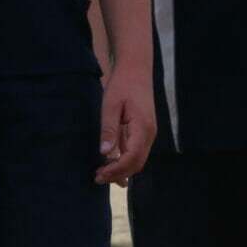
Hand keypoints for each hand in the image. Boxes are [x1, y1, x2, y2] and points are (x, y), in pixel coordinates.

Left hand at [96, 64, 155, 185]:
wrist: (136, 69)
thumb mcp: (111, 105)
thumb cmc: (122, 85)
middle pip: (136, 164)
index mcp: (142, 128)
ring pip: (137, 160)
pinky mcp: (143, 131)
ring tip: (101, 172)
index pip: (132, 159)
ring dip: (121, 169)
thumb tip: (105, 153)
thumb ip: (109, 129)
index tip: (99, 174)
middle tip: (97, 177)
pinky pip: (136, 151)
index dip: (116, 170)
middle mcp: (149, 134)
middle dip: (118, 174)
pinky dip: (125, 160)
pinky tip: (110, 162)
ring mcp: (148, 133)